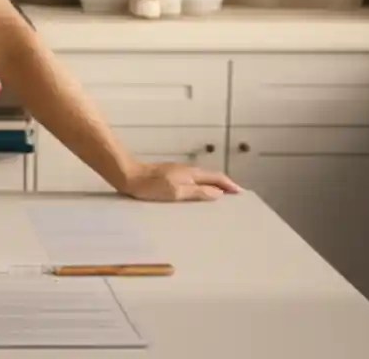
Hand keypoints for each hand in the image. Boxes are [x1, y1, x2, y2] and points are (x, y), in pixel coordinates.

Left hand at [120, 162, 241, 201]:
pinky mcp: (169, 176)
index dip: (230, 185)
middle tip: (234, 197)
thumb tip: (218, 193)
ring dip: (213, 186)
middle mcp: (187, 170)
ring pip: (201, 178)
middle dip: (224, 185)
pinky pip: (191, 181)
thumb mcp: (176, 192)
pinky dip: (200, 187)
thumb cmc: (150, 186)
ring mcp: (178, 172)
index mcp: (191, 174)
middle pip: (211, 177)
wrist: (128, 176)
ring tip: (220, 198)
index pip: (217, 177)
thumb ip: (198, 192)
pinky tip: (197, 195)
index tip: (241, 193)